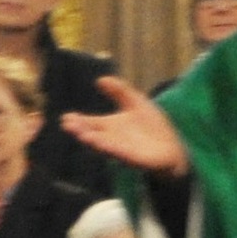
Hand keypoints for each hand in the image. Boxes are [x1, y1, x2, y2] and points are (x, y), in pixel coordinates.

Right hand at [62, 76, 187, 175]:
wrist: (171, 146)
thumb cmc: (151, 126)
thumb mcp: (136, 102)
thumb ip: (120, 91)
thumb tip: (101, 79)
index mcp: (110, 125)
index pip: (90, 122)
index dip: (78, 121)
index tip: (65, 118)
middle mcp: (112, 138)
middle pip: (93, 134)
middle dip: (81, 130)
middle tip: (68, 126)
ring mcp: (122, 149)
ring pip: (105, 145)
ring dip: (94, 141)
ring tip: (83, 135)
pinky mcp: (135, 158)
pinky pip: (122, 153)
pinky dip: (112, 149)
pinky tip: (104, 144)